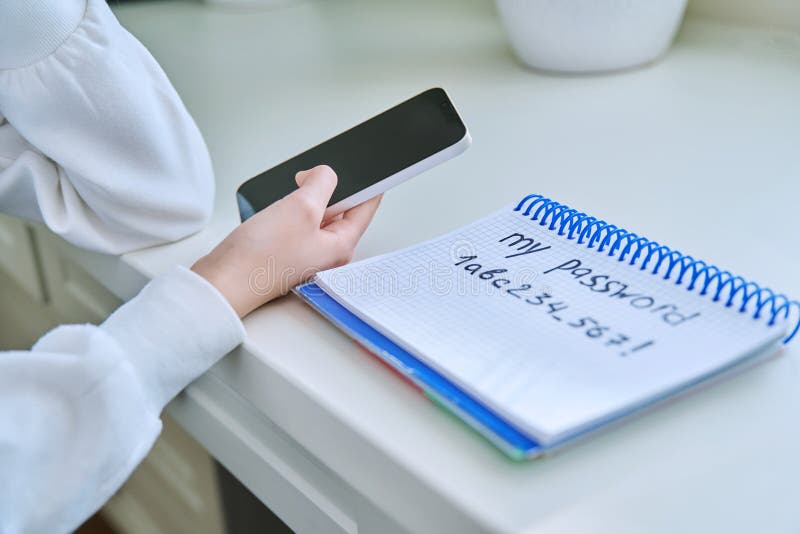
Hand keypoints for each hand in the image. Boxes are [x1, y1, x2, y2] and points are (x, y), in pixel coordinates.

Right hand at [192, 165, 380, 316]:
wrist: (224, 281)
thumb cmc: (260, 257)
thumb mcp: (300, 206)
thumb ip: (321, 183)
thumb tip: (325, 174)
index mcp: (341, 246)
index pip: (366, 208)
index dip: (369, 184)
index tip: (370, 168)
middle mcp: (327, 252)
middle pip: (340, 209)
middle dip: (326, 191)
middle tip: (309, 182)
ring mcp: (306, 253)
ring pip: (315, 214)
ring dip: (302, 201)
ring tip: (287, 204)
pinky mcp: (286, 251)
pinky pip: (296, 222)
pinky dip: (288, 211)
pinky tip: (274, 214)